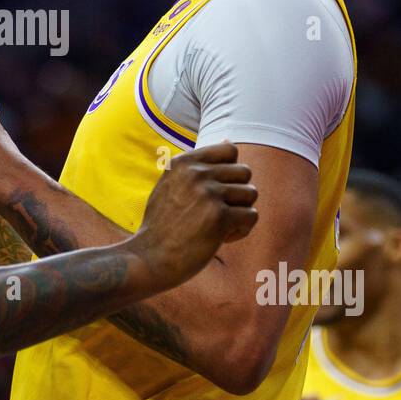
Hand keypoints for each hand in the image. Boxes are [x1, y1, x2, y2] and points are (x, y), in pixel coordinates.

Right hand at [128, 141, 257, 289]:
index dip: (231, 173)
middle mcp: (196, 173)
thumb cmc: (162, 226)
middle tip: (219, 213)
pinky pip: (251, 216)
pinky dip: (241, 230)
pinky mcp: (219, 217)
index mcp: (184, 162)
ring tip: (220, 226)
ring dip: (240, 212)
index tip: (216, 192)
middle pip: (245, 172)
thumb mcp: (171, 185)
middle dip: (237, 194)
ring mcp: (208, 193)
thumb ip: (198, 164)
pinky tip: (222, 239)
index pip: (230, 151)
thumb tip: (229, 140)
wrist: (149, 259)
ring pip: (251, 193)